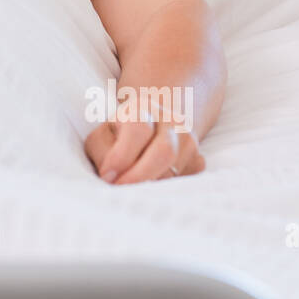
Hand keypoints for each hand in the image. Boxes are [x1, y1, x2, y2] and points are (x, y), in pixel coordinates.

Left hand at [84, 116, 204, 184]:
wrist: (154, 124)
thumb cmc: (119, 134)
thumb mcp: (102, 135)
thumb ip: (101, 152)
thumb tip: (110, 178)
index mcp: (143, 108)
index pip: (138, 129)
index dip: (122, 156)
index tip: (107, 176)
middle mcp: (171, 121)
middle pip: (165, 151)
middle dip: (140, 176)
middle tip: (121, 191)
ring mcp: (189, 141)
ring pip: (175, 172)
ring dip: (150, 185)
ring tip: (132, 188)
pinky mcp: (198, 162)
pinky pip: (183, 182)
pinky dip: (163, 190)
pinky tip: (150, 184)